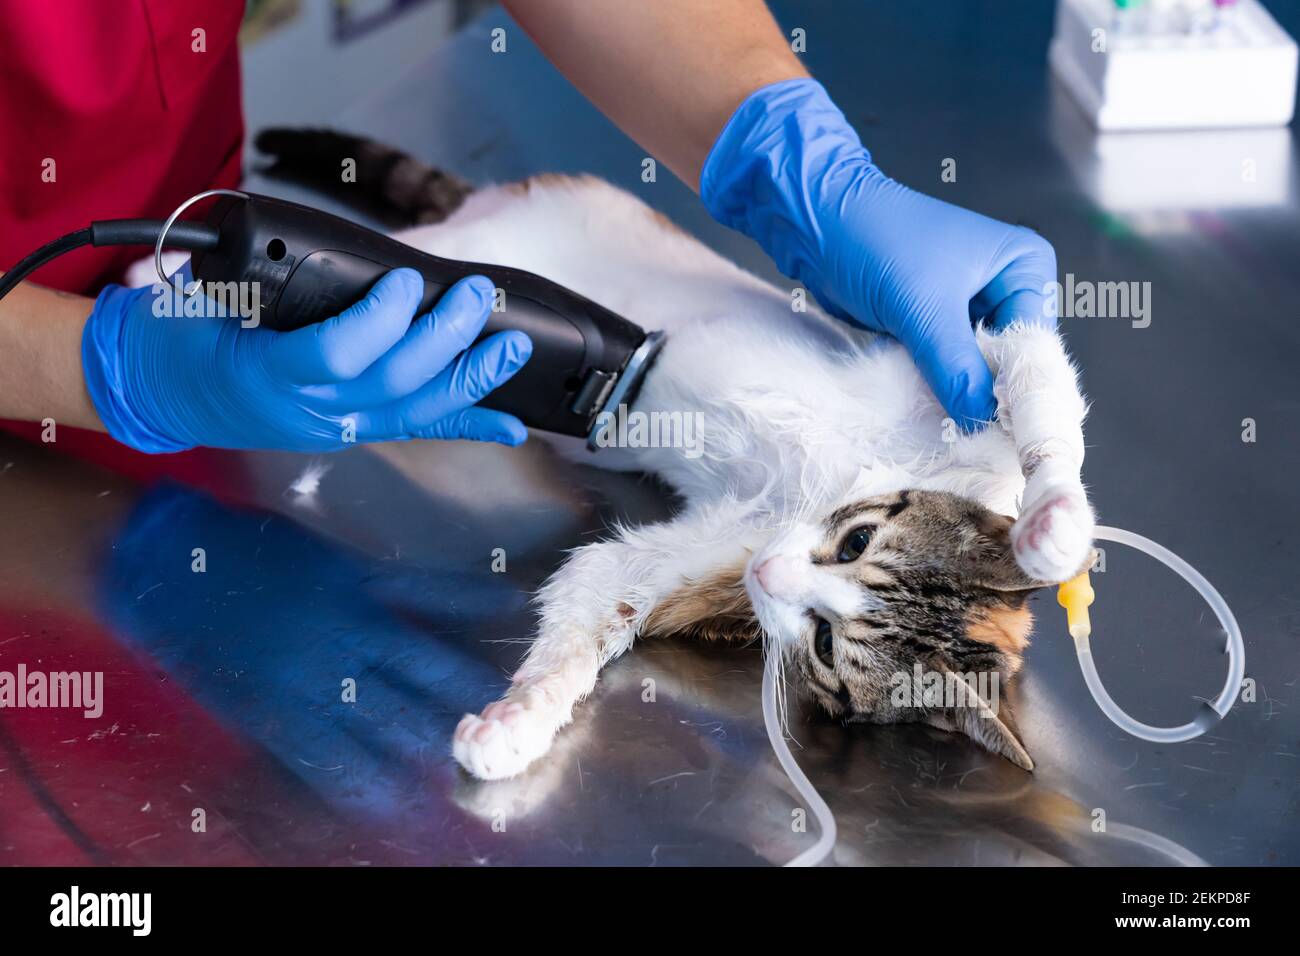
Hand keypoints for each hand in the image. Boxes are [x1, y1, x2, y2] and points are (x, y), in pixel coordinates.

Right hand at [82, 267, 531, 452]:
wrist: (158, 389)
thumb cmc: (182, 335)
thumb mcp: (205, 298)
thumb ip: (263, 282)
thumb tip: (327, 255)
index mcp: (267, 372)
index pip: (335, 354)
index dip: (378, 321)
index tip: (405, 280)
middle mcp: (309, 410)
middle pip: (391, 380)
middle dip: (443, 337)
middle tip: (477, 296)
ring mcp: (335, 426)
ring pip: (416, 408)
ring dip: (472, 377)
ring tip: (512, 346)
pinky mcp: (354, 430)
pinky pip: (418, 429)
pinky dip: (468, 424)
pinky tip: (512, 425)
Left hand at [702, 78, 1056, 430]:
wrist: (815, 219)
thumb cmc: (876, 242)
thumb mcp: (923, 309)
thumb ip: (957, 369)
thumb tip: (983, 423)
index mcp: (1024, 267)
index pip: (1035, 345)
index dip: (1017, 389)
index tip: (998, 432)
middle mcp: (1006, 286)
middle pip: (1007, 361)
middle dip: (983, 395)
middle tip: (965, 433)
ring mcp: (968, 307)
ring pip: (973, 369)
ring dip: (954, 393)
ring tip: (941, 423)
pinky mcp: (933, 324)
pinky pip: (944, 367)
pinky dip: (931, 385)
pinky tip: (919, 405)